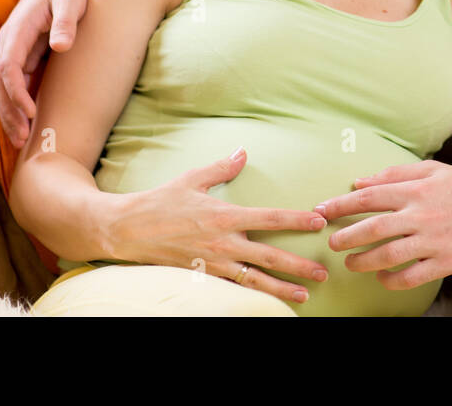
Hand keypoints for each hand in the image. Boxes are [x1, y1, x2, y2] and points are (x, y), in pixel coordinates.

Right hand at [0, 0, 87, 147]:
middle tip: (24, 139)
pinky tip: (28, 125)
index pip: (8, 67)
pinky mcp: (23, 55)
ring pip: (4, 87)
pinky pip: (15, 84)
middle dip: (9, 112)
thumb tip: (61, 46)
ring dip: (10, 113)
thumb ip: (66, 20)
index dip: (16, 93)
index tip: (31, 113)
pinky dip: (18, 105)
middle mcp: (9, 41)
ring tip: (22, 142)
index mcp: (17, 29)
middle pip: (0, 83)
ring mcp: (14, 49)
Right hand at [102, 148, 330, 305]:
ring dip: (281, 288)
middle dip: (299, 265)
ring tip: (304, 294)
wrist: (127, 230)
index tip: (319, 221)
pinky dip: (253, 296)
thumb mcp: (192, 178)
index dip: (296, 220)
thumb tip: (243, 152)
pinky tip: (269, 300)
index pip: (269, 218)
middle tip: (323, 271)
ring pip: (254, 280)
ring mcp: (213, 263)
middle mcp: (222, 242)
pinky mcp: (202, 277)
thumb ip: (222, 167)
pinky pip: (234, 289)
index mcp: (224, 215)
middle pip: (269, 257)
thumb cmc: (160, 201)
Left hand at [313, 161, 451, 289]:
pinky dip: (391, 280)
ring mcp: (434, 240)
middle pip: (373, 227)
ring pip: (388, 254)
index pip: (369, 196)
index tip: (322, 211)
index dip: (340, 204)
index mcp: (416, 189)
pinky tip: (382, 277)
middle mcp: (422, 214)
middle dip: (346, 236)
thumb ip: (395, 173)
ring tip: (351, 263)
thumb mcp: (433, 170)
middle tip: (331, 243)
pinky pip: (411, 276)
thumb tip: (360, 180)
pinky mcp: (446, 262)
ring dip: (363, 261)